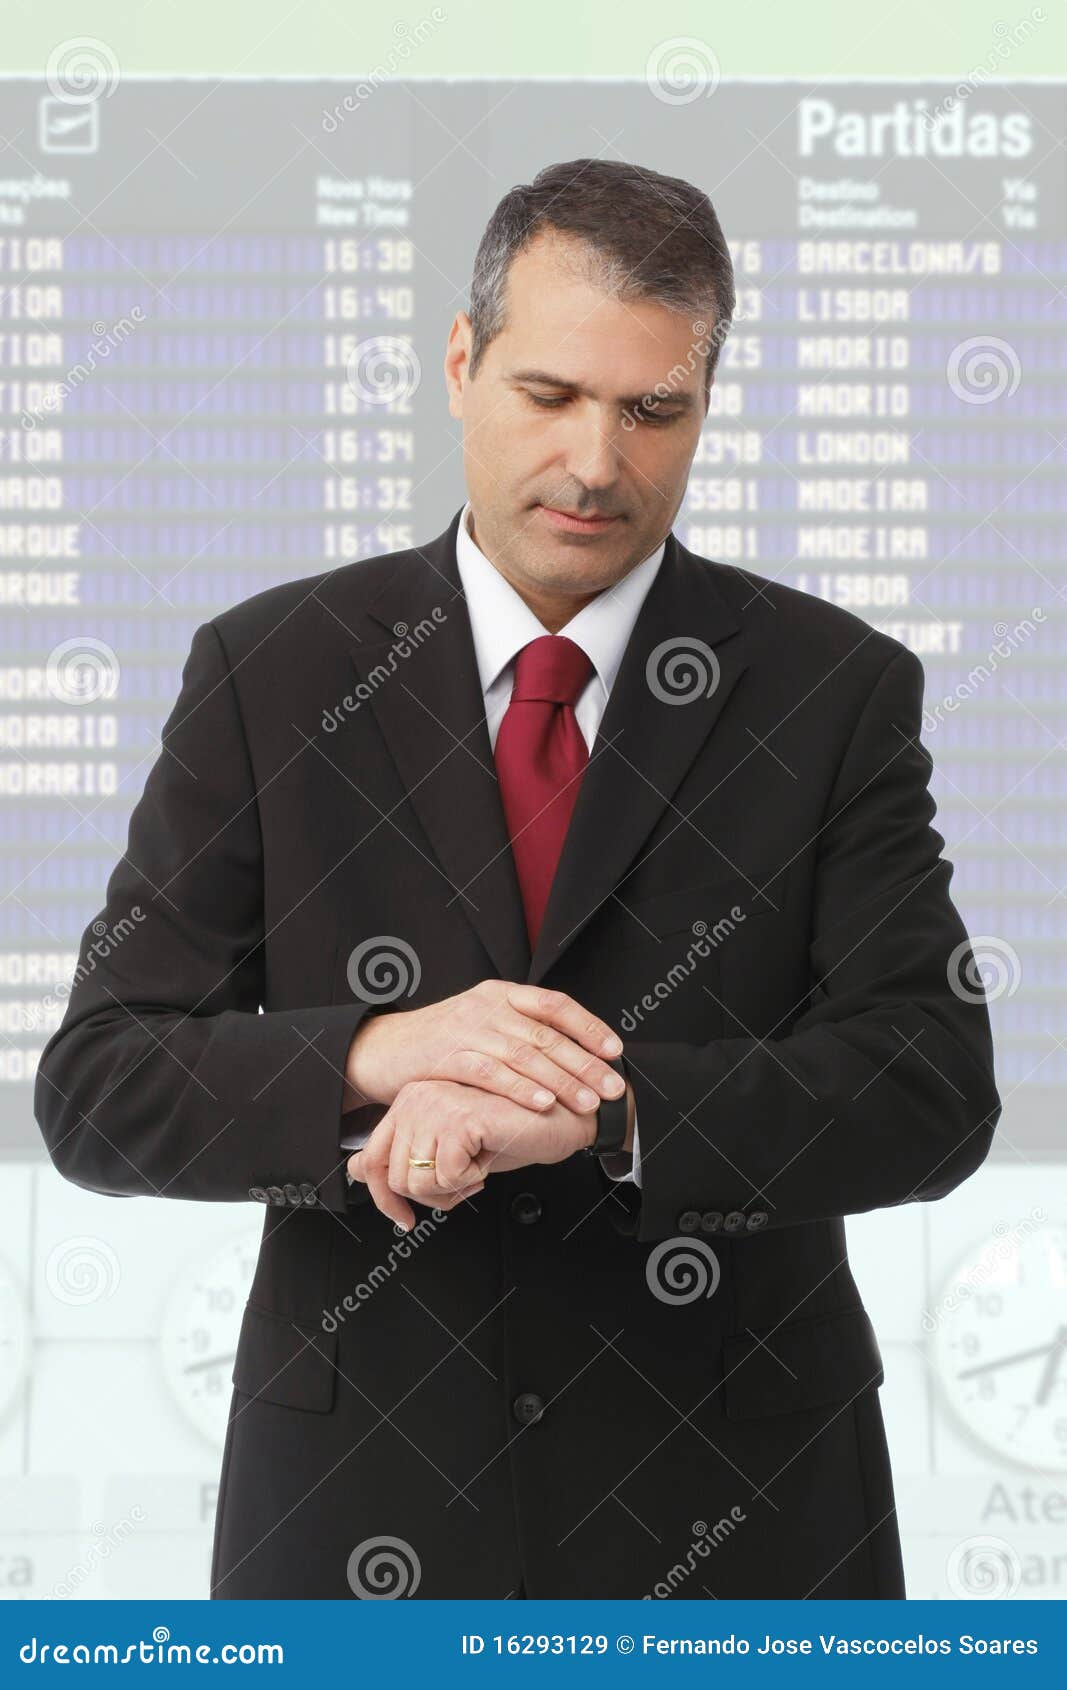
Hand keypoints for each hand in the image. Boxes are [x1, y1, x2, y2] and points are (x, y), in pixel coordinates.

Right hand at [343, 980, 625, 1118]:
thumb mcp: (483, 1024)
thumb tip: (574, 1054)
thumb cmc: (441, 1044)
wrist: (384, 1049)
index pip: (555, 1004)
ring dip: (562, 1081)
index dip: (588, 1026)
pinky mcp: (448, 1056)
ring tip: (588, 1101)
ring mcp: (468, 1029)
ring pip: (526, 1055)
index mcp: (502, 993)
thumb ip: (520, 1031)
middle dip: (585, 1063)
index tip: (615, 1050)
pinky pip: (492, 1073)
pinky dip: (521, 1089)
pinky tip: (543, 1104)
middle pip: (547, 1034)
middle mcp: (488, 1006)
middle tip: (613, 1087)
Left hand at [346, 1078, 594, 1230]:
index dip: (384, 1199)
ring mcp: (435, 1104)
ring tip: (476, 1167)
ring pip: (416, 1181)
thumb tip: (357, 1170)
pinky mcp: (458, 1117)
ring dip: (452, 1190)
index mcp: (409, 1101)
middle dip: (430, 1197)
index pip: (370, 1160)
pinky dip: (470, 1181)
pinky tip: (486, 1159)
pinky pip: (446, 1177)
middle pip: (393, 1178)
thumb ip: (405, 1156)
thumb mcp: (448, 1150)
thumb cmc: (508, 1135)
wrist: (557, 1122)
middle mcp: (415, 1097)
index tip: (405, 1220)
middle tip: (464, 1183)